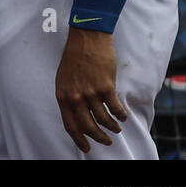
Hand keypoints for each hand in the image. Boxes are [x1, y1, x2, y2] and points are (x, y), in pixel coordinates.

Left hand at [55, 27, 126, 153]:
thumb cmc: (75, 57)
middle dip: (99, 138)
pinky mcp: (106, 87)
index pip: (70, 125)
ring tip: (117, 128)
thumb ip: (70, 96)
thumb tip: (78, 114)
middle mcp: (75, 97)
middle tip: (107, 141)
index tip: (86, 148)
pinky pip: (116, 109)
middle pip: (88, 127)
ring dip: (112, 127)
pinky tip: (123, 116)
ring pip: (104, 120)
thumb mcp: (64, 78)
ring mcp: (91, 93)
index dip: (79, 140)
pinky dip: (121, 116)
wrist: (86, 38)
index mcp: (63, 95)